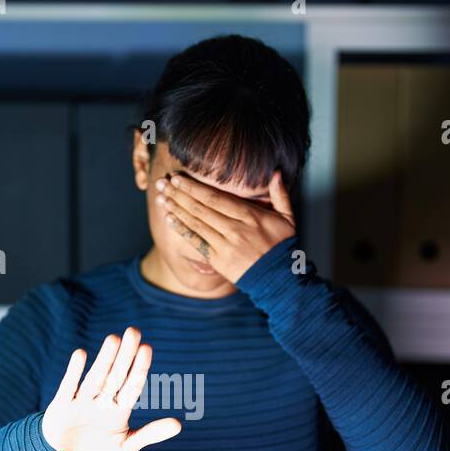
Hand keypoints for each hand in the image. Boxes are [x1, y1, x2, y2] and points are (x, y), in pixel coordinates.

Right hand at [41, 327, 181, 450]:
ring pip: (96, 377)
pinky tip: (81, 354)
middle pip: (116, 374)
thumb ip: (150, 434)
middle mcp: (102, 400)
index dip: (139, 367)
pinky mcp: (62, 404)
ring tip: (114, 338)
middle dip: (125, 354)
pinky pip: (68, 386)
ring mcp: (82, 400)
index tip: (147, 347)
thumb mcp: (125, 446)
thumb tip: (179, 425)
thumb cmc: (97, 450)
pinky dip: (74, 372)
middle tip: (134, 331)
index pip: (132, 385)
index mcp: (119, 409)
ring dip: (104, 359)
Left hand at [155, 170, 296, 282]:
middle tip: (162, 183)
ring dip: (176, 209)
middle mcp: (235, 229)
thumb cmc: (282, 246)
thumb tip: (276, 171)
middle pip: (201, 208)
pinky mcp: (219, 260)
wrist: (278, 279)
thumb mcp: (287, 218)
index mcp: (250, 215)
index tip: (179, 178)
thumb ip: (280, 194)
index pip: (216, 198)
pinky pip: (197, 242)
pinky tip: (169, 219)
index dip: (194, 187)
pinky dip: (182, 230)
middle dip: (179, 194)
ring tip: (161, 198)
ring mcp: (225, 245)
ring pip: (196, 223)